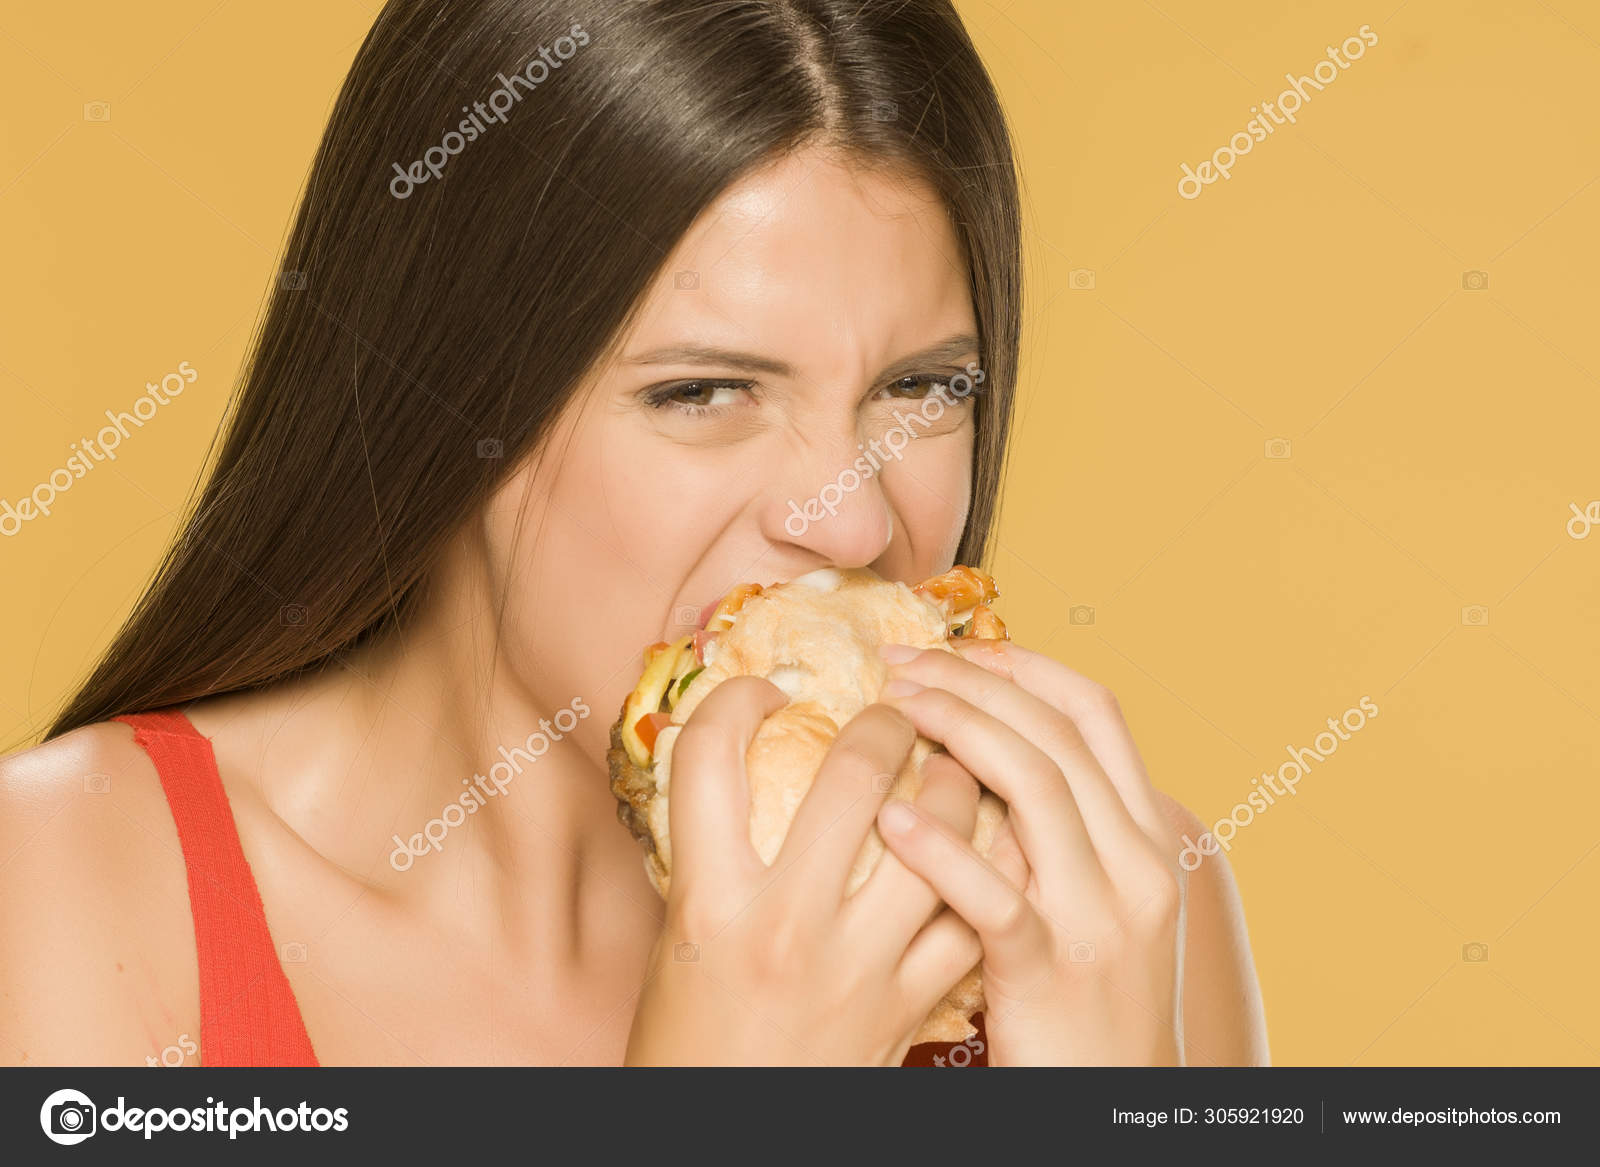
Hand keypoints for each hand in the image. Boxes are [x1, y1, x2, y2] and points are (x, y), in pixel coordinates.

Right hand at [624, 676, 985, 1064]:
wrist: (735, 1147)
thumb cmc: (693, 1043)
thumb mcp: (683, 942)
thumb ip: (716, 856)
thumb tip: (745, 763)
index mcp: (708, 902)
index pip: (709, 758)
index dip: (737, 699)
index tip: (766, 689)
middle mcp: (784, 923)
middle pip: (853, 773)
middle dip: (891, 718)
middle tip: (900, 707)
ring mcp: (857, 964)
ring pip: (939, 831)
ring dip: (956, 776)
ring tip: (956, 757)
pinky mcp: (909, 1001)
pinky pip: (973, 908)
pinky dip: (991, 858)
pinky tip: (992, 831)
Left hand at [874, 639, 1184, 1065]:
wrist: (1114, 1105)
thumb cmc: (1091, 1005)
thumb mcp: (1107, 907)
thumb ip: (1070, 835)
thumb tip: (997, 757)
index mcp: (1147, 840)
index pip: (1097, 713)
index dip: (1027, 665)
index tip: (963, 645)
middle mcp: (1135, 866)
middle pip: (1055, 734)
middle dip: (973, 680)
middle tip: (902, 661)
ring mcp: (1100, 917)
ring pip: (1035, 788)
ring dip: (956, 731)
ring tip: (892, 707)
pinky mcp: (1051, 971)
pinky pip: (995, 894)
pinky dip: (941, 848)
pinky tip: (892, 820)